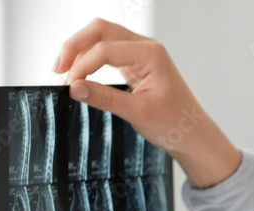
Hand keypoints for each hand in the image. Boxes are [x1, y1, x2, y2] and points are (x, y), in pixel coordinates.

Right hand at [53, 17, 240, 187]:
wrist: (195, 137)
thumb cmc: (176, 125)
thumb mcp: (138, 113)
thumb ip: (104, 98)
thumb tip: (74, 88)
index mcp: (151, 55)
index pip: (105, 49)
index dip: (82, 65)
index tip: (68, 84)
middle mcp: (147, 48)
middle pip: (100, 30)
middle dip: (75, 46)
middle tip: (59, 70)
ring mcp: (142, 55)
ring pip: (102, 37)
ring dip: (80, 50)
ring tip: (64, 71)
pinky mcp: (137, 65)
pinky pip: (108, 52)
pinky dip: (91, 59)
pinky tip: (81, 73)